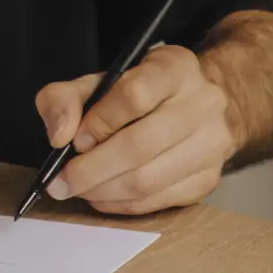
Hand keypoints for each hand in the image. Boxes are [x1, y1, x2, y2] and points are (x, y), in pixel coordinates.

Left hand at [34, 44, 237, 214]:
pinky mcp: (210, 178)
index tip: (75, 140)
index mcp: (174, 67)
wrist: (186, 106)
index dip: (99, 122)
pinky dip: (122, 205)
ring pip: (149, 180)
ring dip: (103, 192)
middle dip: (91, 170)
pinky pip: (159, 201)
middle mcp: (203, 103)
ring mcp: (212, 143)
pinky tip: (104, 196)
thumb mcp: (96, 82)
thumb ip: (64, 99)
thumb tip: (60, 136)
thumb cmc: (136, 93)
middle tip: (62, 181)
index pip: (135, 95)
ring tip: (79, 189)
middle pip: (140, 146)